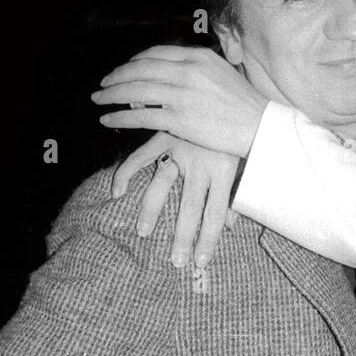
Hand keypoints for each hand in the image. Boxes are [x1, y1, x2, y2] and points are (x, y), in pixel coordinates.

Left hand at [92, 45, 266, 156]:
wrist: (260, 127)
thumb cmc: (244, 105)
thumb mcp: (222, 73)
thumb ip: (199, 69)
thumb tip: (178, 70)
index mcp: (197, 58)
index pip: (155, 54)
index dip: (134, 62)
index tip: (123, 70)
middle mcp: (187, 71)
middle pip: (140, 69)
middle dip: (116, 76)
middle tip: (102, 84)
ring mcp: (182, 95)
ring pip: (135, 90)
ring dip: (111, 95)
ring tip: (98, 100)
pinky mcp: (179, 119)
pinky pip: (141, 114)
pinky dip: (120, 116)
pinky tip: (108, 118)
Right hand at [111, 132, 238, 267]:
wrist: (224, 93)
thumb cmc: (234, 136)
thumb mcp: (238, 165)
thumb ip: (232, 196)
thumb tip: (230, 227)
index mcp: (223, 172)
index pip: (216, 214)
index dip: (208, 240)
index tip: (199, 262)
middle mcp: (202, 164)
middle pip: (191, 208)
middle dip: (182, 237)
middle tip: (175, 262)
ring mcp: (182, 149)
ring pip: (163, 186)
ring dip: (151, 211)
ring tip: (142, 233)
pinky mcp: (165, 135)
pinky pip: (142, 157)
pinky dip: (127, 173)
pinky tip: (117, 191)